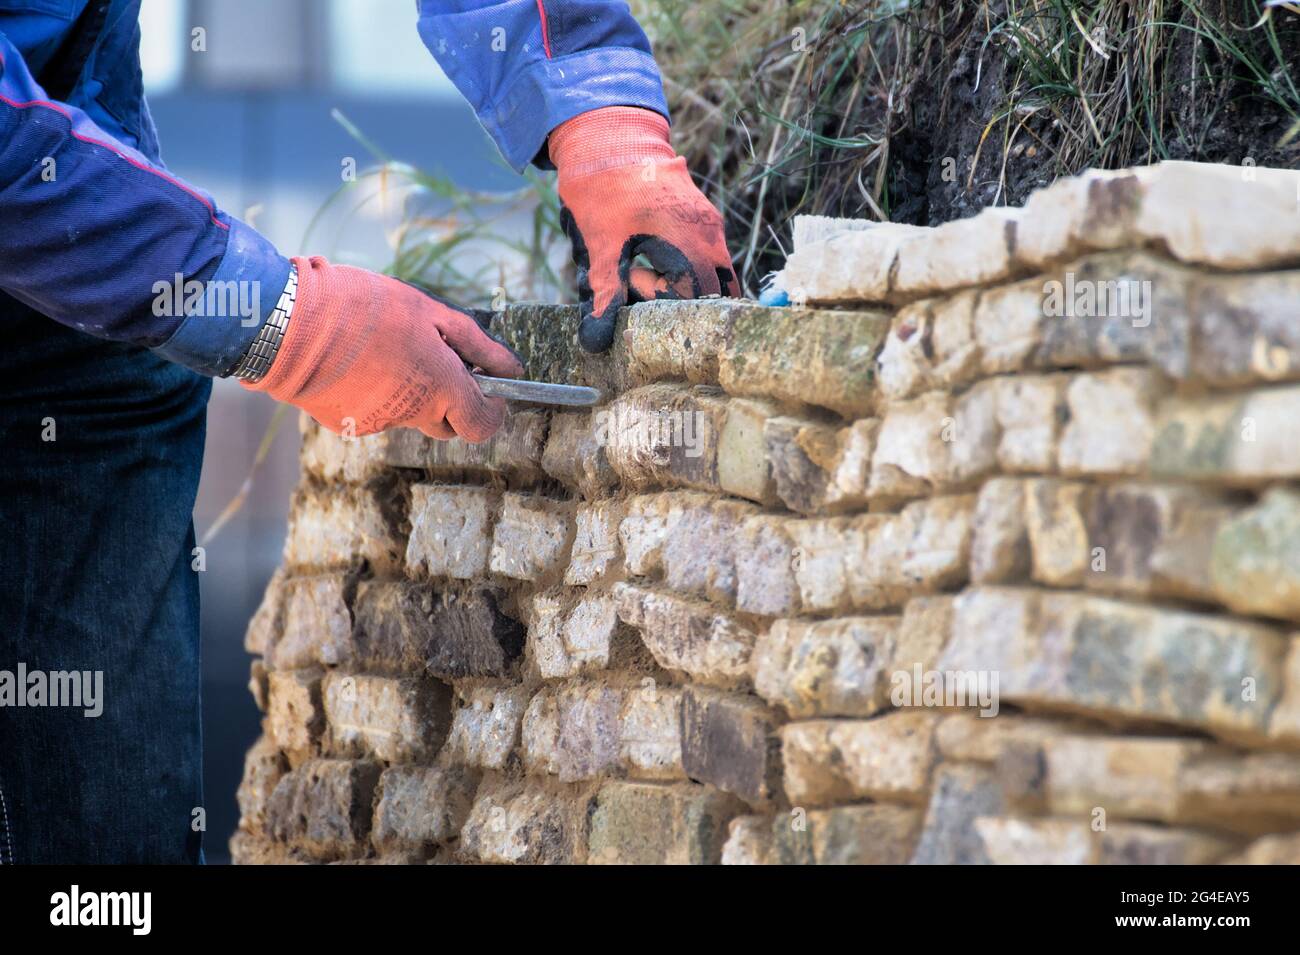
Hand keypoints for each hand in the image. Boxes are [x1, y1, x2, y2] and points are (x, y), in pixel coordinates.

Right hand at [243, 256, 522, 441]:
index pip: (483, 424)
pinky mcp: (350, 426)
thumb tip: (513, 369)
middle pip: (448, 423)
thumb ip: (476, 345)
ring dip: (410, 392)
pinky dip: (376, 394)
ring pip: (410, 415)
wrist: (290, 326)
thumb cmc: (363, 308)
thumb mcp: (428, 312)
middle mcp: (415, 414)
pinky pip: (377, 413)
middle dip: (451, 400)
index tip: (487, 389)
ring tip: (385, 350)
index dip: (491, 410)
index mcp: (441, 387)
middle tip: (435, 360)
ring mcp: (381, 423)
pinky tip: (358, 362)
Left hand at [549, 106, 738, 351]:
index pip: (697, 300)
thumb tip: (595, 343)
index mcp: (692, 243)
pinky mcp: (702, 216)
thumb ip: (605, 297)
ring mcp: (710, 223)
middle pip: (716, 292)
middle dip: (680, 300)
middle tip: (640, 287)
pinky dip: (681, 265)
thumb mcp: (601, 248)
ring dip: (681, 283)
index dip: (664, 307)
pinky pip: (704, 254)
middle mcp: (711, 234)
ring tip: (640, 269)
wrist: (608, 134)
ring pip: (712, 274)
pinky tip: (644, 252)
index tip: (632, 289)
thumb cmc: (604, 190)